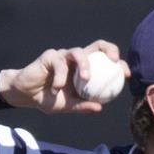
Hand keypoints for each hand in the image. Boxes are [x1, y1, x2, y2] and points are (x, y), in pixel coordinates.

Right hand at [0, 41, 125, 113]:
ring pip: (78, 52)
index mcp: (86, 70)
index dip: (119, 63)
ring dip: (84, 64)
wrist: (27, 96)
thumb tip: (100, 107)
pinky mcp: (50, 56)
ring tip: (86, 78)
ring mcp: (64, 56)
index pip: (106, 61)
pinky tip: (56, 88)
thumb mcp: (69, 106)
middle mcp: (77, 60)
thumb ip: (83, 105)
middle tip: (114, 62)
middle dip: (109, 50)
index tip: (126, 74)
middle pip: (97, 46)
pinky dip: (59, 77)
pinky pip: (58, 63)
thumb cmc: (51, 99)